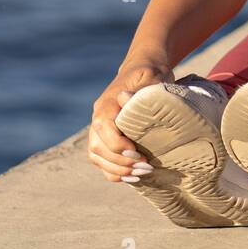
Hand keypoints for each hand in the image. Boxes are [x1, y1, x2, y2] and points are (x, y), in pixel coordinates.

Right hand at [87, 59, 174, 182]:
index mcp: (107, 103)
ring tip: (142, 173)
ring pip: (97, 157)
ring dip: (118, 170)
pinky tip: (133, 177)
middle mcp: (98, 117)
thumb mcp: (151, 76)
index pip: (103, 128)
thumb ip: (141, 87)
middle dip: (121, 162)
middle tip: (147, 167)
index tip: (138, 153)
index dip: (118, 145)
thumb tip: (124, 98)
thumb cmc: (150, 74)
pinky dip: (114, 172)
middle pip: (97, 147)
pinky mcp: (106, 139)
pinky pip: (101, 161)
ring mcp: (99, 129)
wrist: (144, 71)